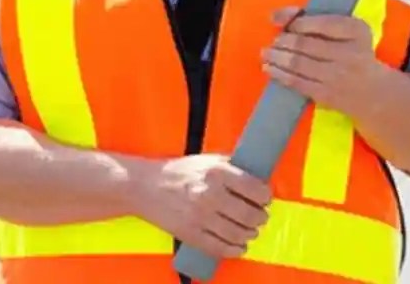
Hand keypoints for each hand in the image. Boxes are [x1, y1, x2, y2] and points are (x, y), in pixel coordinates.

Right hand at [133, 154, 271, 258]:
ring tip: (250, 230)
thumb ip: (231, 167)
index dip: (265, 196)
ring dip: (250, 234)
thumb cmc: (177, 172)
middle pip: (250, 215)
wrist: (144, 187)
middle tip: (260, 216)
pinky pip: (221, 248)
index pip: (255, 189)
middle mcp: (210, 195)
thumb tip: (257, 178)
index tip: (265, 198)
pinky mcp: (191, 235)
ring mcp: (200, 217)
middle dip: (260, 217)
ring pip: (239, 234)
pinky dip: (235, 249)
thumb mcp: (206, 160)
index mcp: (216, 173)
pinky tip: (239, 245)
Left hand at [261, 7, 391, 116]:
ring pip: (298, 63)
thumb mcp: (348, 31)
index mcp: (356, 31)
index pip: (321, 22)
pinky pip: (297, 82)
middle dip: (283, 41)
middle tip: (274, 41)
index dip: (297, 22)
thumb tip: (278, 15)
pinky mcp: (326, 95)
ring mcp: (337, 76)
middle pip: (305, 44)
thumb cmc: (355, 54)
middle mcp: (349, 53)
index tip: (285, 23)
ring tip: (266, 52)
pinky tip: (269, 68)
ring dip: (276, 56)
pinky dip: (279, 73)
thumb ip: (318, 19)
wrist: (374, 93)